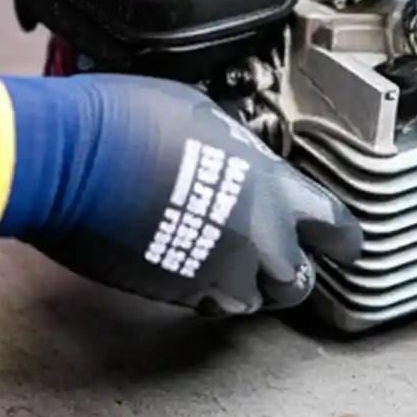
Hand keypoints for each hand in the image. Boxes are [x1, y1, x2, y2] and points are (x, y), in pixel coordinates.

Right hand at [0, 74, 361, 314]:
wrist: (73, 157)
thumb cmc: (128, 120)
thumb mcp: (204, 113)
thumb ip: (238, 149)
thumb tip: (238, 154)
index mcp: (271, 185)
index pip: (336, 224)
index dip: (342, 235)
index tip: (342, 239)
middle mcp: (256, 236)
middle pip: (301, 279)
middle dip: (294, 269)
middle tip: (282, 257)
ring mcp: (216, 270)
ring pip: (256, 300)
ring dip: (250, 285)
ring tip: (231, 261)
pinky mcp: (175, 291)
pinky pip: (208, 302)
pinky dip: (209, 290)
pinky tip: (192, 263)